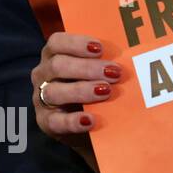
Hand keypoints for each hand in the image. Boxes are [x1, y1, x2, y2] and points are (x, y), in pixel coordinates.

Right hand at [31, 33, 121, 155]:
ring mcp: (41, 99)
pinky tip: (90, 120)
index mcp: (53, 57)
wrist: (88, 129)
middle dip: (86, 68)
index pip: (56, 43)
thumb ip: (105, 64)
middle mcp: (43, 75)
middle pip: (57, 65)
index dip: (76, 43)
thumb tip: (131, 56)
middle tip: (113, 73)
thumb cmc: (92, 92)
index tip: (100, 48)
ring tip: (105, 92)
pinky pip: (55, 121)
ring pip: (53, 91)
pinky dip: (72, 121)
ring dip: (81, 90)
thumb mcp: (95, 74)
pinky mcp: (45, 122)